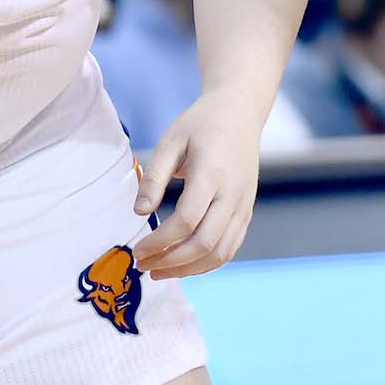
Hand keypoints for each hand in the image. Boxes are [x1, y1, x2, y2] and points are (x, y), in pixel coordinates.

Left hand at [131, 89, 265, 280]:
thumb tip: (139, 214)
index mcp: (212, 174)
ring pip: (220, 253)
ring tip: (159, 271)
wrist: (240, 113)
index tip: (137, 249)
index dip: (160, 242)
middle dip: (171, 262)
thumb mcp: (170, 141)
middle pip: (205, 243)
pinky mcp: (247, 212)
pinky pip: (230, 247)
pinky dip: (206, 263)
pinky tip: (183, 264)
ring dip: (188, 270)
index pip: (186, 220)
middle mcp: (233, 194)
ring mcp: (244, 206)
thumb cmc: (200, 124)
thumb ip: (154, 178)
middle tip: (143, 265)